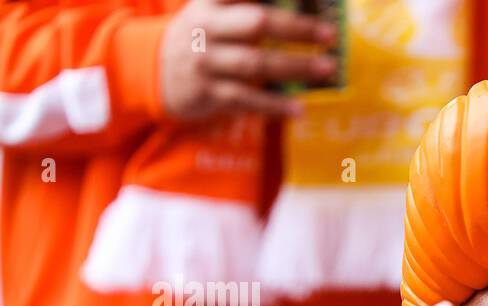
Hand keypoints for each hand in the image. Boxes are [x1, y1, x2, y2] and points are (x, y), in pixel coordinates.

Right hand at [159, 0, 338, 119]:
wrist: (152, 71)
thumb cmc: (199, 36)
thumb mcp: (212, 10)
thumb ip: (243, 3)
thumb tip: (292, 8)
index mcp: (211, 3)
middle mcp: (208, 28)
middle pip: (255, 23)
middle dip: (296, 28)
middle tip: (330, 34)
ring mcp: (208, 62)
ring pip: (255, 63)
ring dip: (295, 66)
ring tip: (327, 69)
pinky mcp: (209, 93)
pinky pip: (246, 100)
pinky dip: (274, 106)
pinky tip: (299, 110)